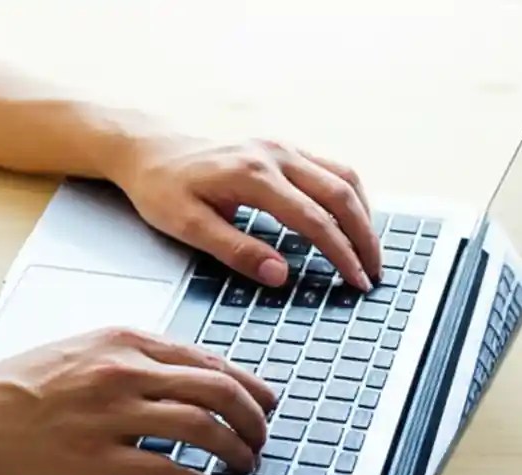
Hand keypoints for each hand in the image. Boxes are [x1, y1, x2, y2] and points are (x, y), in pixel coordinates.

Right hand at [0, 328, 276, 474]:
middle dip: (253, 417)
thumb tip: (198, 376)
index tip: (268, 402)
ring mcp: (110, 415)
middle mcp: (124, 372)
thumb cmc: (24, 384)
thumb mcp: (89, 350)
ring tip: (245, 462)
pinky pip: (163, 469)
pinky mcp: (94, 456)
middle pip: (217, 391)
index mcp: (126, 342)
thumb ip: (142, 358)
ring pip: (200, 428)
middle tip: (263, 437)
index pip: (210, 360)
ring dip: (234, 449)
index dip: (250, 385)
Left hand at [108, 133, 380, 290]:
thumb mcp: (186, 226)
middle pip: (341, 195)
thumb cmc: (160, 186)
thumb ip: (237, 251)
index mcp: (253, 175)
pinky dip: (351, 196)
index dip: (341, 254)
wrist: (146, 145)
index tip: (356, 281)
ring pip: (345, 177)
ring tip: (370, 250)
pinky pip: (333, 168)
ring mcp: (283, 147)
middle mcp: (276, 154)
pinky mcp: (285, 148)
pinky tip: (353, 219)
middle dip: (365, 238)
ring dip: (364, 215)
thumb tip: (281, 275)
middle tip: (375, 272)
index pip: (314, 220)